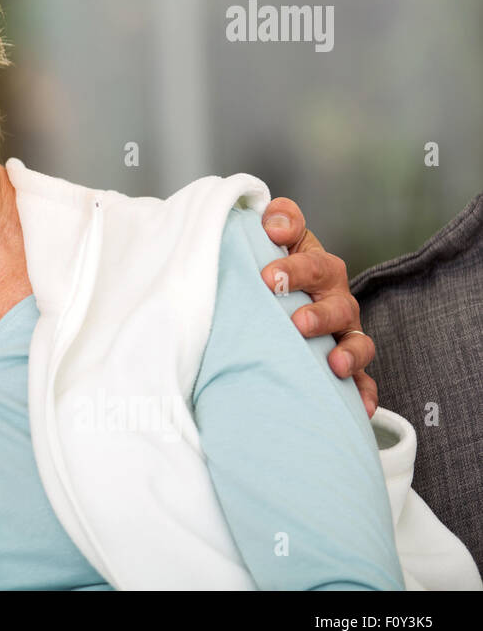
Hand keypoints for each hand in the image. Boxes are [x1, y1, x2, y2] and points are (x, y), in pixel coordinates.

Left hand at [258, 197, 376, 417]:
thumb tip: (274, 224)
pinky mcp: (347, 363)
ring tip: (334, 364)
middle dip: (319, 314)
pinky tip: (362, 408)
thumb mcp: (275, 238)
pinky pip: (363, 380)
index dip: (292, 268)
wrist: (278, 294)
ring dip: (349, 353)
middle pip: (337, 305)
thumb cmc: (274, 266)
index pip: (311, 263)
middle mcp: (336, 299)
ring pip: (356, 342)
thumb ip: (277, 222)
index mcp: (318, 267)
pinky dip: (364, 393)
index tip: (267, 278)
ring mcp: (344, 333)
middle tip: (297, 323)